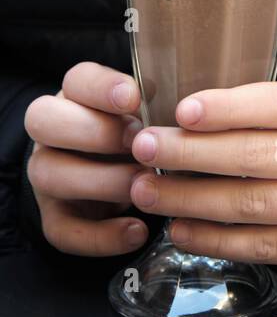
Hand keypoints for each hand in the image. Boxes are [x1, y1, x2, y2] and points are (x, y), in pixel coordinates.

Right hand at [23, 61, 150, 255]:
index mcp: (78, 95)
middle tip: (138, 143)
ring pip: (50, 174)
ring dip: (100, 181)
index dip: (102, 88)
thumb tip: (192, 107)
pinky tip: (137, 231)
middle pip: (44, 120)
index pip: (76, 80)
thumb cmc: (141, 134)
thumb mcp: (150, 112)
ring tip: (143, 184)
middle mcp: (52, 133)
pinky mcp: (54, 217)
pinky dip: (101, 236)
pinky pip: (62, 231)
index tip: (133, 98)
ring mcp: (48, 175)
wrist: (117, 177)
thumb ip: (160, 105)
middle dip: (94, 132)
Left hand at [128, 81, 276, 267]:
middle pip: (260, 157)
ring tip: (149, 190)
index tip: (182, 110)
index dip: (230, 108)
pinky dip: (217, 239)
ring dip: (193, 199)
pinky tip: (183, 228)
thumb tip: (196, 114)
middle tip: (144, 147)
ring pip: (255, 205)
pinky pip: (266, 246)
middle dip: (193, 153)